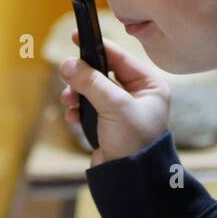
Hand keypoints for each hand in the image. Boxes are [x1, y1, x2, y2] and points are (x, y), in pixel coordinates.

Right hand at [59, 31, 170, 165]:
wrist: (131, 180)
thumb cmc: (134, 142)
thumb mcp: (115, 106)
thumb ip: (91, 82)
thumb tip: (67, 64)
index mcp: (149, 86)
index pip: (120, 57)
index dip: (98, 46)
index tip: (76, 37)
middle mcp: (138, 95)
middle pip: (103, 72)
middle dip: (83, 76)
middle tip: (66, 75)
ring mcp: (122, 110)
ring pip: (93, 90)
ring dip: (77, 94)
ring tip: (69, 101)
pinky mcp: (109, 124)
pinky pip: (89, 107)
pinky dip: (78, 109)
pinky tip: (73, 117)